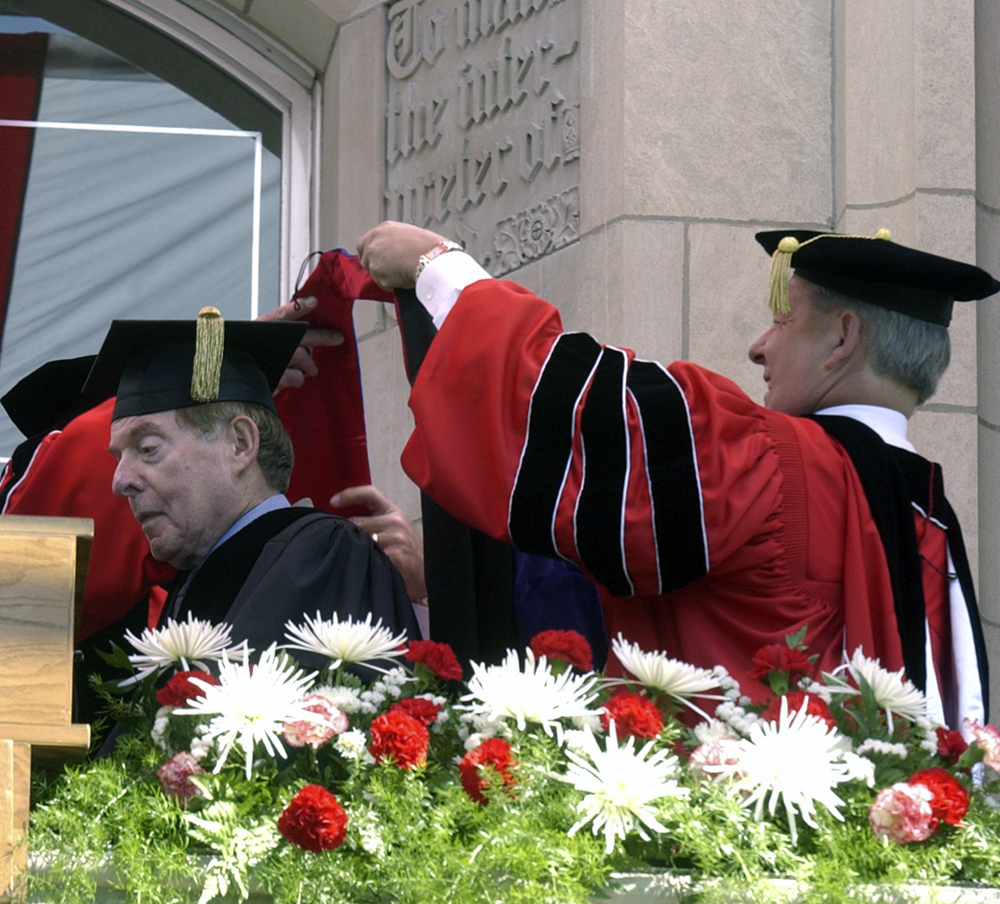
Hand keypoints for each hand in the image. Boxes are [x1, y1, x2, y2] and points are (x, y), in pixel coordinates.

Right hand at [255, 295, 344, 391]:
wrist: (229, 377)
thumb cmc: (247, 355)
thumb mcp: (259, 337)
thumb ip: (279, 333)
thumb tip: (301, 327)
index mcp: (262, 329)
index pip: (281, 314)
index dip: (298, 307)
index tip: (314, 301)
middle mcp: (269, 342)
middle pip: (303, 337)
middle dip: (323, 337)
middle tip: (337, 338)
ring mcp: (274, 359)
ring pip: (303, 358)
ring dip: (309, 365)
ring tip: (310, 369)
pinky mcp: (276, 377)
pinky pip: (297, 377)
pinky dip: (297, 379)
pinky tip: (291, 379)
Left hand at [331, 484, 426, 601]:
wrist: (426, 571)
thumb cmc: (406, 549)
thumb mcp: (394, 527)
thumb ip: (374, 520)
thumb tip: (343, 519)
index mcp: (393, 511)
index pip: (369, 493)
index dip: (349, 494)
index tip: (333, 501)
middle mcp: (395, 521)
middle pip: (357, 521)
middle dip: (346, 532)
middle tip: (341, 540)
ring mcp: (396, 538)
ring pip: (360, 540)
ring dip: (353, 548)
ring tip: (354, 555)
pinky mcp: (394, 556)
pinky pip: (368, 556)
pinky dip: (361, 560)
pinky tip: (364, 565)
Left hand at [356, 221, 447, 289]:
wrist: (431, 257)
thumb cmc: (429, 248)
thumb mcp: (410, 236)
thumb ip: (396, 242)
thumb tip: (395, 254)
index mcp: (384, 228)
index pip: (366, 242)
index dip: (372, 254)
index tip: (378, 261)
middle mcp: (374, 239)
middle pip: (363, 257)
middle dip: (372, 266)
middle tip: (386, 272)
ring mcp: (373, 255)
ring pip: (373, 272)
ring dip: (384, 276)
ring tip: (402, 274)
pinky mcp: (376, 271)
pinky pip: (381, 283)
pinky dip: (391, 284)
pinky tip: (403, 279)